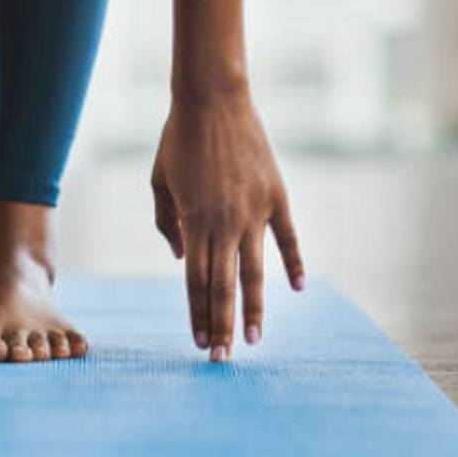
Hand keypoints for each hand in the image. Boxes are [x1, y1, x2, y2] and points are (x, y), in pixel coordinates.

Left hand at [150, 90, 302, 360]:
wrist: (213, 99)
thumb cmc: (179, 140)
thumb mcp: (159, 182)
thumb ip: (167, 224)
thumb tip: (181, 259)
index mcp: (194, 221)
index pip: (195, 281)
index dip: (196, 314)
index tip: (197, 342)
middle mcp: (225, 222)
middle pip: (222, 286)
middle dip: (220, 325)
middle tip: (221, 357)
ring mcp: (254, 211)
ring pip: (254, 271)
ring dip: (252, 308)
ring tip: (253, 339)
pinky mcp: (276, 195)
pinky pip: (288, 237)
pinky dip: (294, 263)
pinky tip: (297, 289)